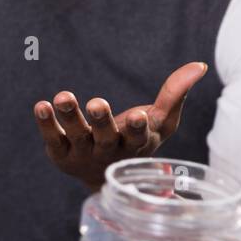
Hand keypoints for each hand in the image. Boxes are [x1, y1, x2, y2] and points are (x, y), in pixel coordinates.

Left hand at [33, 62, 207, 189]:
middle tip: (97, 103)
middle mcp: (109, 150)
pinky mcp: (60, 153)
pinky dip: (45, 123)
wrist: (102, 175)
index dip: (138, 128)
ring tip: (62, 96)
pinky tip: (41, 106)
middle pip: (105, 136)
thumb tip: (199, 65)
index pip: (138, 138)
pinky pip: (52, 137)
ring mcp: (83, 153)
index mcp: (136, 144)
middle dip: (101, 120)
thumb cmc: (135, 140)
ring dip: (69, 115)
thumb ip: (175, 93)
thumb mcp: (159, 122)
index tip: (139, 115)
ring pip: (76, 135)